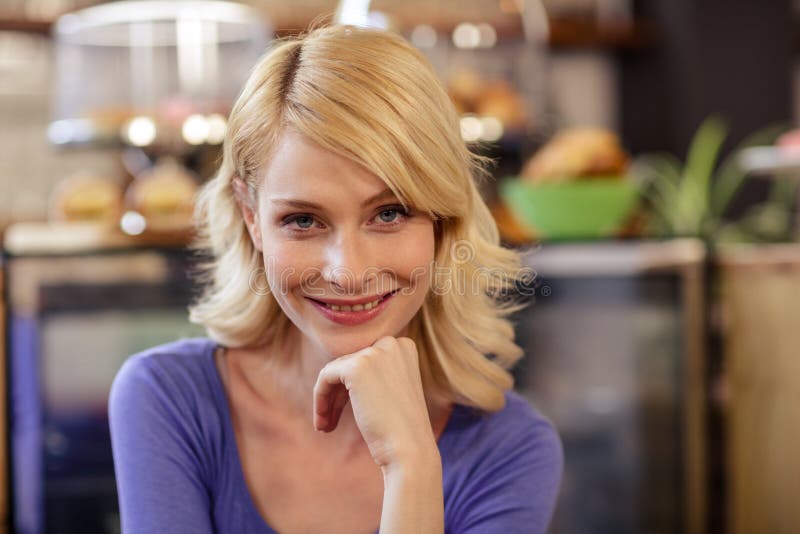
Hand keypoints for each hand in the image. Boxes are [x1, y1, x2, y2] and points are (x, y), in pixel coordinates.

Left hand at [312, 336, 437, 469]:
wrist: (410, 450)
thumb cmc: (401, 430)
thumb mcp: (393, 392)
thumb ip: (374, 374)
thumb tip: (338, 368)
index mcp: (404, 347)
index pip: (365, 359)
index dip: (351, 387)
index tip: (345, 412)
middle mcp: (392, 343)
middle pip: (349, 363)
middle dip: (337, 394)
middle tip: (330, 423)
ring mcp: (375, 353)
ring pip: (335, 370)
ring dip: (327, 399)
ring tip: (325, 426)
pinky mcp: (357, 367)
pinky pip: (326, 376)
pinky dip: (320, 398)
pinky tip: (323, 423)